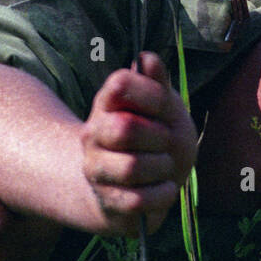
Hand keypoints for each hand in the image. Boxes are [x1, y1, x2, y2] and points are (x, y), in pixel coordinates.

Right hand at [81, 52, 197, 236]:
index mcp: (107, 104)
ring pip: (132, 167)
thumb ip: (158, 82)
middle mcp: (93, 135)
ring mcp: (96, 169)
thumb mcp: (164, 107)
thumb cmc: (155, 139)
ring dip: (162, 167)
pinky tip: (164, 187)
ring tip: (164, 166)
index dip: (151, 93)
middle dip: (160, 136)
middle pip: (126, 129)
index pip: (120, 84)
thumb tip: (148, 58)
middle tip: (166, 140)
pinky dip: (163, 193)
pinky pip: (139, 200)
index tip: (165, 106)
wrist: (140, 187)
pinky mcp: (108, 201)